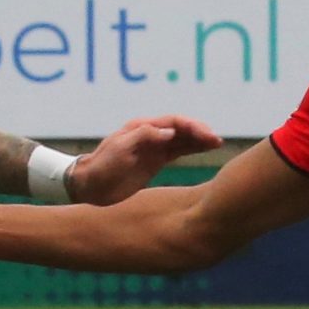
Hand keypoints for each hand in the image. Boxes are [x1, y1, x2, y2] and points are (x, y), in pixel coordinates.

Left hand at [65, 115, 222, 205]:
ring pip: (183, 139)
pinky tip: (206, 149)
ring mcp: (154, 147)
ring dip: (200, 139)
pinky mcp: (156, 160)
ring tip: (217, 142)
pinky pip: (179, 151)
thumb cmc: (102, 167)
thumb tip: (169, 132)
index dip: (190, 127)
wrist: (90, 186)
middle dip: (199, 132)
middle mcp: (150, 134)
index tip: (205, 136)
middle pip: (181, 128)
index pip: (172, 122)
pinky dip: (193, 149)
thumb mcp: (120, 150)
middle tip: (216, 140)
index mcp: (142, 128)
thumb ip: (143, 137)